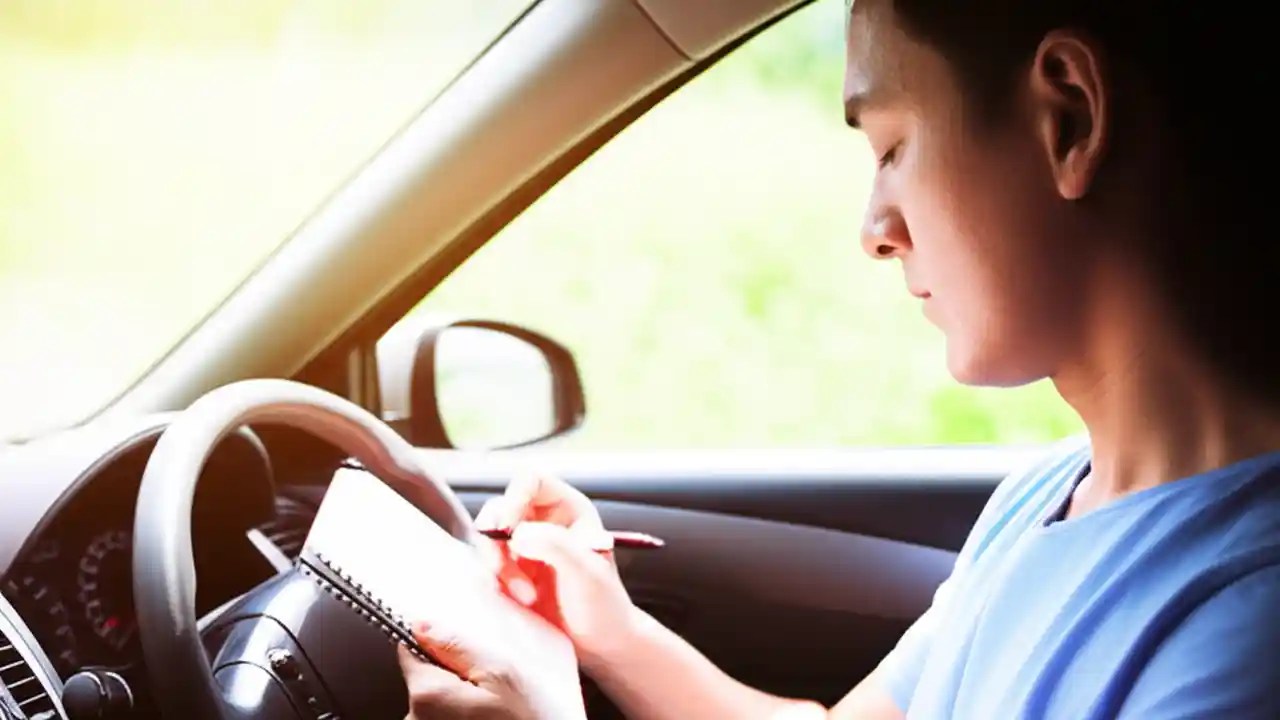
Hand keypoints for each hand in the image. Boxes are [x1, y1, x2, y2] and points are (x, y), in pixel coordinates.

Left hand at [399, 597, 586, 719]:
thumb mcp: (501, 674)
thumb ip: (457, 646)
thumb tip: (423, 626)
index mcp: (427, 694)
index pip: (409, 649)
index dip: (437, 645)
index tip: (460, 651)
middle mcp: (415, 717)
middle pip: (423, 675)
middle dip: (452, 673)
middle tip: (486, 682)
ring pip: (435, 698)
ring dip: (458, 695)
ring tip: (490, 704)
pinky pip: (443, 714)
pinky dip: (461, 712)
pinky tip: (486, 714)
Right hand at [475, 473, 637, 670]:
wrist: (599, 645)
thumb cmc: (603, 605)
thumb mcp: (586, 572)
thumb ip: (555, 546)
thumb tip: (518, 533)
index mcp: (568, 508)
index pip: (530, 480)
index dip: (513, 498)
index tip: (507, 530)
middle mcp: (543, 520)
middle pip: (500, 508)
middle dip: (497, 542)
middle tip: (504, 572)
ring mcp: (525, 545)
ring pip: (488, 537)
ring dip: (498, 567)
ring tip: (526, 596)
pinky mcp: (511, 570)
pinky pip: (486, 564)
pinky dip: (495, 582)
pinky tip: (520, 601)